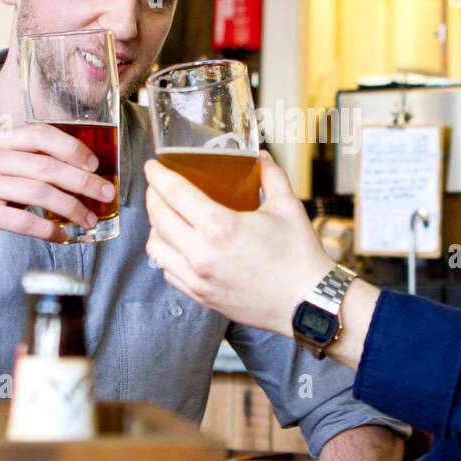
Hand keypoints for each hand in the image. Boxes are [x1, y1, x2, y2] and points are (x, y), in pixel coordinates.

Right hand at [0, 123, 116, 267]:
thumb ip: (29, 166)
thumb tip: (80, 173)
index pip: (40, 133)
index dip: (72, 147)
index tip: (95, 165)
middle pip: (46, 165)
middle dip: (83, 181)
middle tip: (106, 194)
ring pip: (39, 192)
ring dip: (71, 208)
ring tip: (89, 220)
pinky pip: (23, 221)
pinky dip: (49, 231)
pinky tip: (62, 237)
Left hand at [143, 152, 333, 336]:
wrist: (308, 303)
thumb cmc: (300, 258)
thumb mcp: (288, 206)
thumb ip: (271, 176)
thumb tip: (260, 158)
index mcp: (220, 227)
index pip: (174, 193)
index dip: (158, 175)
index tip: (153, 166)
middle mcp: (202, 254)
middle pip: (158, 218)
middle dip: (153, 196)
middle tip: (158, 186)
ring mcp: (198, 279)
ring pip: (156, 248)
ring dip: (156, 227)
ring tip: (166, 216)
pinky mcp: (201, 296)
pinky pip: (168, 272)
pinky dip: (166, 255)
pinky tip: (177, 246)